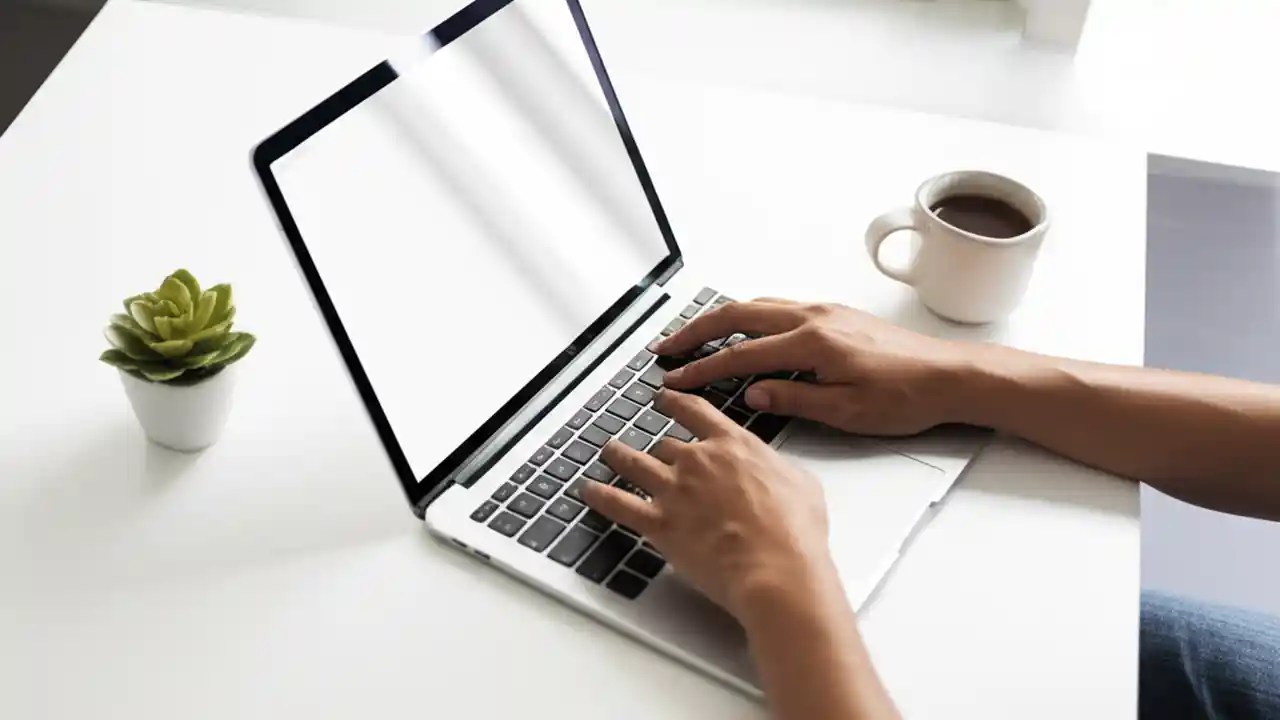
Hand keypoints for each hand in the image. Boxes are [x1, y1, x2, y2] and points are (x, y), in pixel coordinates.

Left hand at [581, 390, 833, 619]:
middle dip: (656, 447)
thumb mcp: (802, 484)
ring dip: (617, 456)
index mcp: (733, 445)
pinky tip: (588, 491)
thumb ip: (778, 467)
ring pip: (633, 462)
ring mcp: (674, 490)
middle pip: (665, 443)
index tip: (665, 398)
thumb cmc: (795, 532)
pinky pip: (617, 504)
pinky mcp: (658, 523)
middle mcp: (698, 460)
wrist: (776, 567)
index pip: (695, 411)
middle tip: (648, 446)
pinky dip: (599, 496)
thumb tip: (775, 469)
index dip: (675, 402)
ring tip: (608, 451)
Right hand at [655, 299, 976, 435]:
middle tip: (666, 347)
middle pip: (739, 314)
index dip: (703, 368)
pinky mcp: (836, 314)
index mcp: (813, 342)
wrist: (951, 376)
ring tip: (694, 337)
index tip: (675, 378)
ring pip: (758, 305)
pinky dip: (750, 316)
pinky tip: (743, 331)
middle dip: (697, 330)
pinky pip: (780, 307)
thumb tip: (753, 393)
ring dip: (721, 319)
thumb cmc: (906, 397)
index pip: (742, 354)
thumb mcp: (846, 412)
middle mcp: (814, 317)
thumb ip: (794, 399)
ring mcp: (825, 311)